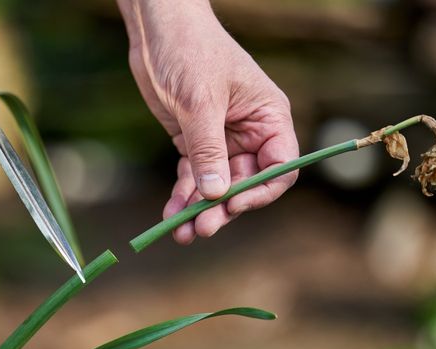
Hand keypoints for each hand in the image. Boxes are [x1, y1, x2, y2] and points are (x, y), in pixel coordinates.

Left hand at [118, 0, 298, 243]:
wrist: (156, 28)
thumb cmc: (190, 50)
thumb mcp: (201, 102)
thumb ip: (209, 150)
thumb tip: (218, 194)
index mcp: (268, 118)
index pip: (279, 167)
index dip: (260, 192)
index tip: (233, 205)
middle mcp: (250, 133)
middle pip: (245, 184)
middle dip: (223, 208)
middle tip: (201, 228)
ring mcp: (222, 140)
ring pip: (217, 186)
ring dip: (200, 210)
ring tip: (180, 232)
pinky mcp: (195, 143)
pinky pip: (193, 177)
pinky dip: (182, 196)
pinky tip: (170, 214)